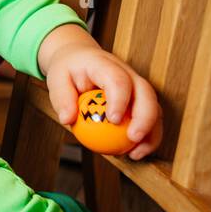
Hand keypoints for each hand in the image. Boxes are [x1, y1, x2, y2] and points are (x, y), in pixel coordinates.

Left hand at [42, 30, 162, 160]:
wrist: (80, 57)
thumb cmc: (68, 68)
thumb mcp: (56, 78)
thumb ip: (61, 98)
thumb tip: (67, 120)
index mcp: (104, 64)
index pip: (118, 79)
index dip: (120, 99)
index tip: (114, 120)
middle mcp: (127, 72)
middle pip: (146, 92)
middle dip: (145, 117)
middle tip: (132, 138)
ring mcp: (136, 85)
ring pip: (154, 107)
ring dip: (151, 133)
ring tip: (136, 154)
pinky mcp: (140, 98)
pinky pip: (150, 118)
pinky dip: (147, 137)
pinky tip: (134, 153)